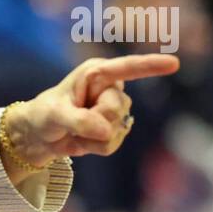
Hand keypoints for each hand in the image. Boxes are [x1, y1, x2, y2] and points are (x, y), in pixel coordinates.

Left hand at [2, 55, 180, 176]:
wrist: (39, 136)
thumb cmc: (43, 115)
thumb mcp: (54, 115)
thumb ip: (79, 120)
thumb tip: (105, 131)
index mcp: (96, 73)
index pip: (126, 68)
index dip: (150, 65)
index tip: (174, 63)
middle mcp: (109, 88)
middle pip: (118, 108)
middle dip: (95, 119)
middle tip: (74, 119)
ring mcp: (114, 109)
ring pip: (117, 128)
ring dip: (93, 137)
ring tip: (75, 130)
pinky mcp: (115, 128)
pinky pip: (114, 143)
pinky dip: (95, 148)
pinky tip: (82, 141)